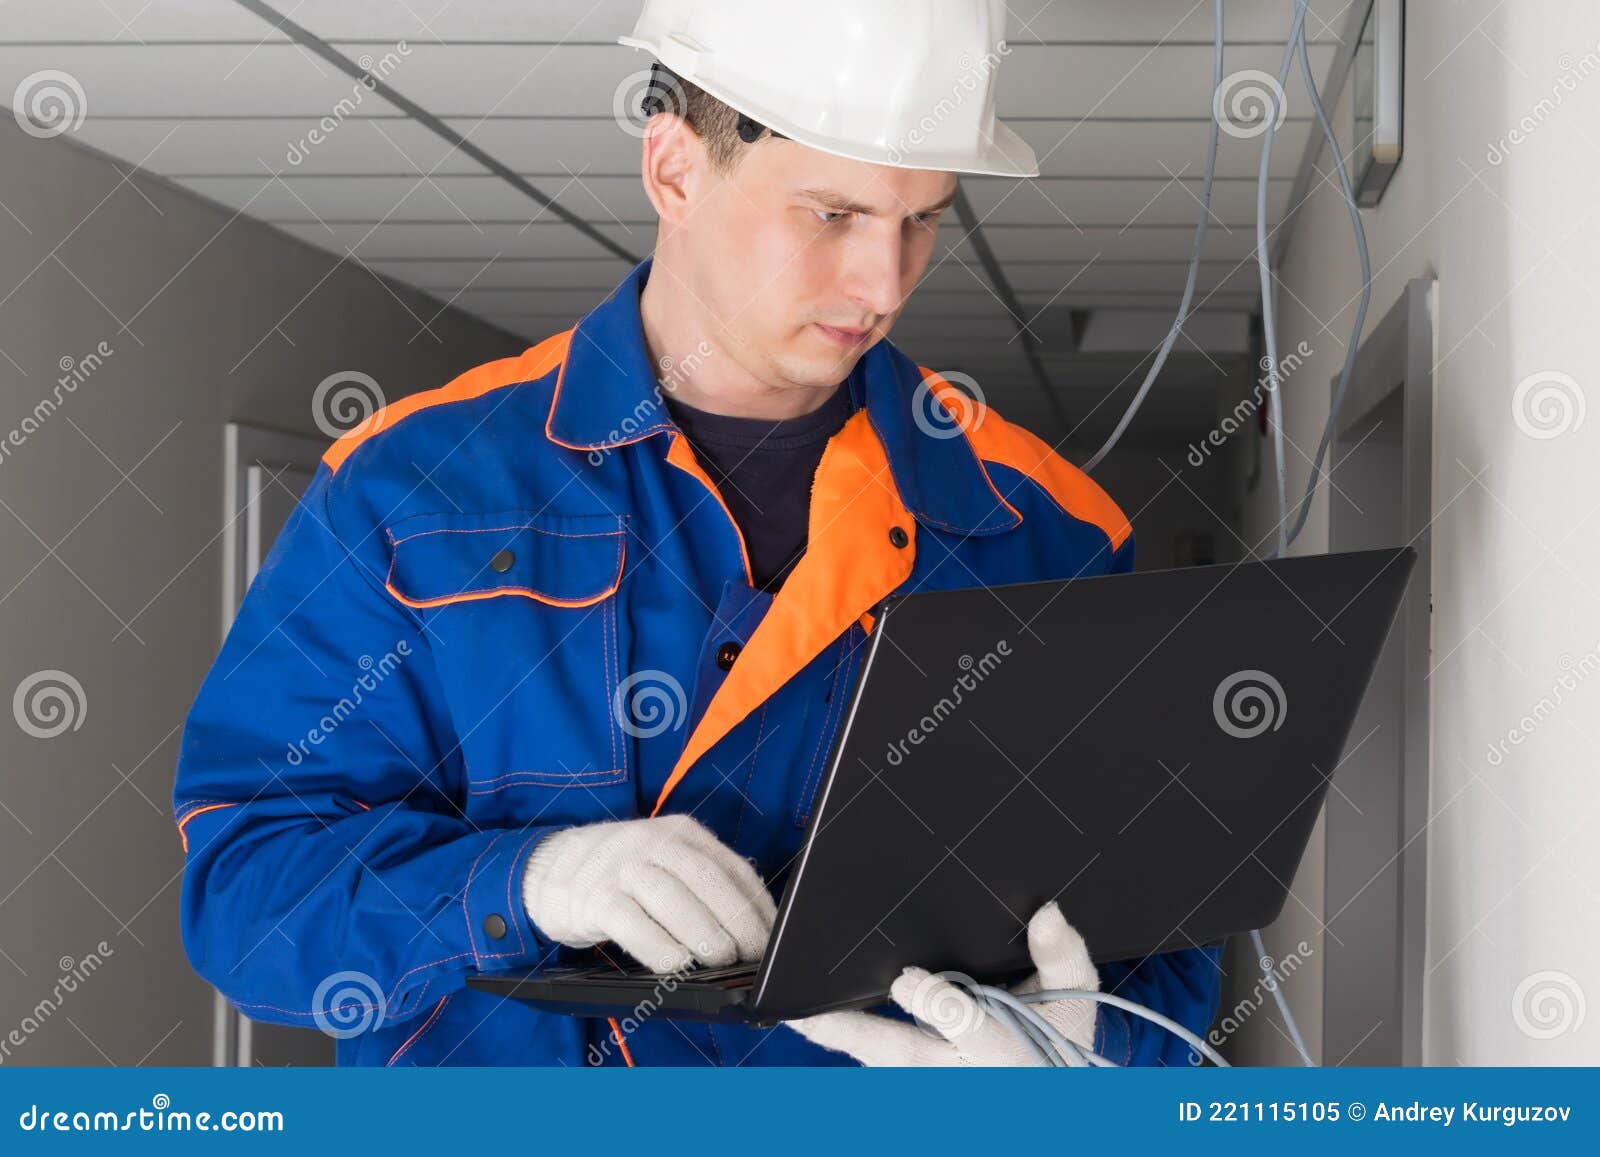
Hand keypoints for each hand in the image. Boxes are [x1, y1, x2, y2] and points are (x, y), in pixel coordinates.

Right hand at [521, 814, 775, 971]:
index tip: (772, 938)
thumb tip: (748, 930)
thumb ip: (699, 885)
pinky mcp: (594, 897)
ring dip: (703, 933)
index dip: (756, 904)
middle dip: (735, 919)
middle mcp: (652, 841)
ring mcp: (621, 867)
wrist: (548, 868)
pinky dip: (659, 946)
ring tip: (722, 961)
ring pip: (671, 897)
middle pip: (704, 878)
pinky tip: (677, 965)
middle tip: (750, 955)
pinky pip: (631, 922)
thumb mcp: (662, 863)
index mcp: (680, 832)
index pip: (730, 867)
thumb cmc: (620, 875)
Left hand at [785, 901, 1098, 1064]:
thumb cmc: (1061, 1036)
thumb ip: (1061, 955)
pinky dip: (849, 1037)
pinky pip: (880, 1058)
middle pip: (904, 1053)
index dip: (938, 1005)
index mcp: (1006, 1046)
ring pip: (883, 1059)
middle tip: (811, 1015)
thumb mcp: (1075, 996)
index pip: (969, 1026)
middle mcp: (964, 1070)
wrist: (1055, 1084)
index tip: (908, 980)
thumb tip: (1046, 913)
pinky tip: (812, 1015)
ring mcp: (938, 1079)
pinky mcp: (921, 1077)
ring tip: (793, 1010)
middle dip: (858, 1033)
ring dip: (840, 1035)